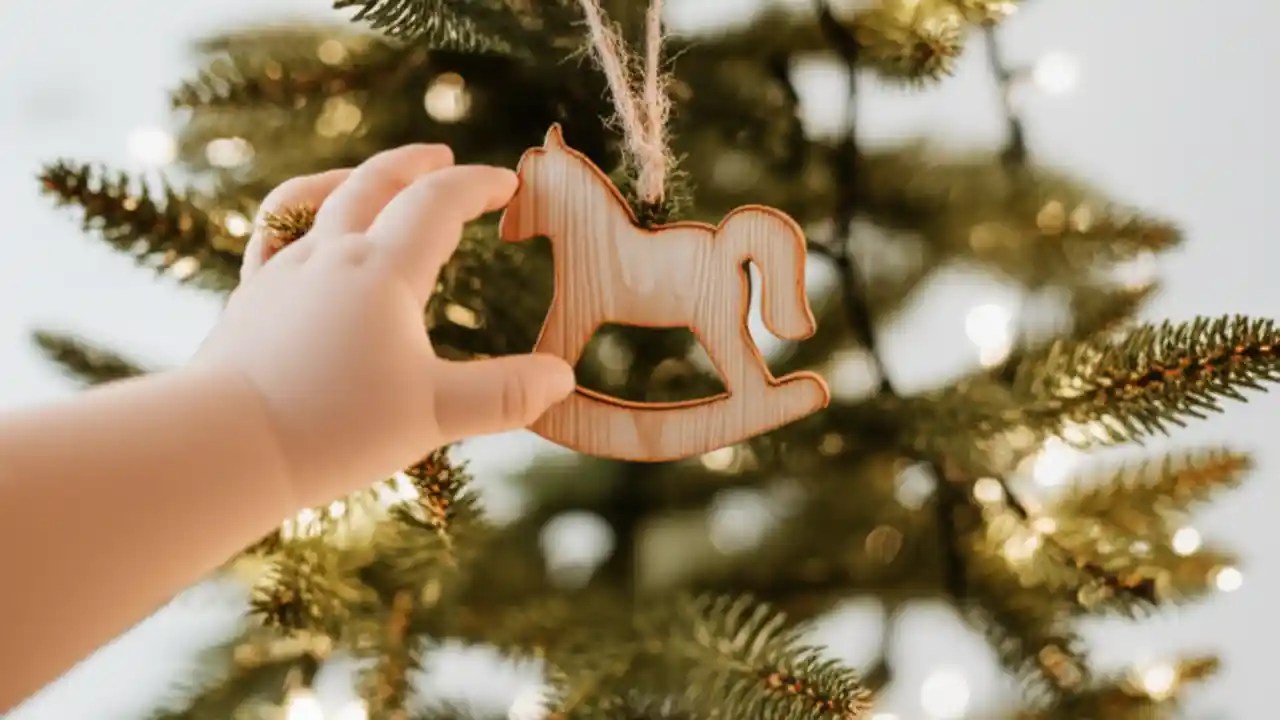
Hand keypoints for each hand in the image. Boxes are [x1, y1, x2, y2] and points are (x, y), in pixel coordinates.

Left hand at [190, 145, 574, 507]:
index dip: (476, 185)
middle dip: (413, 164)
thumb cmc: (335, 427)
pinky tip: (301, 242)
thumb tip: (563, 378)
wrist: (225, 444)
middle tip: (439, 155)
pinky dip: (293, 221)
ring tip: (363, 178)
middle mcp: (329, 255)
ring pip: (314, 201)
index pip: (438, 204)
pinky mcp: (247, 302)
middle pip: (374, 184)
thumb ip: (504, 395)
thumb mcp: (436, 415)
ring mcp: (280, 274)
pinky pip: (269, 239)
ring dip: (349, 179)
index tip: (507, 182)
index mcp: (383, 270)